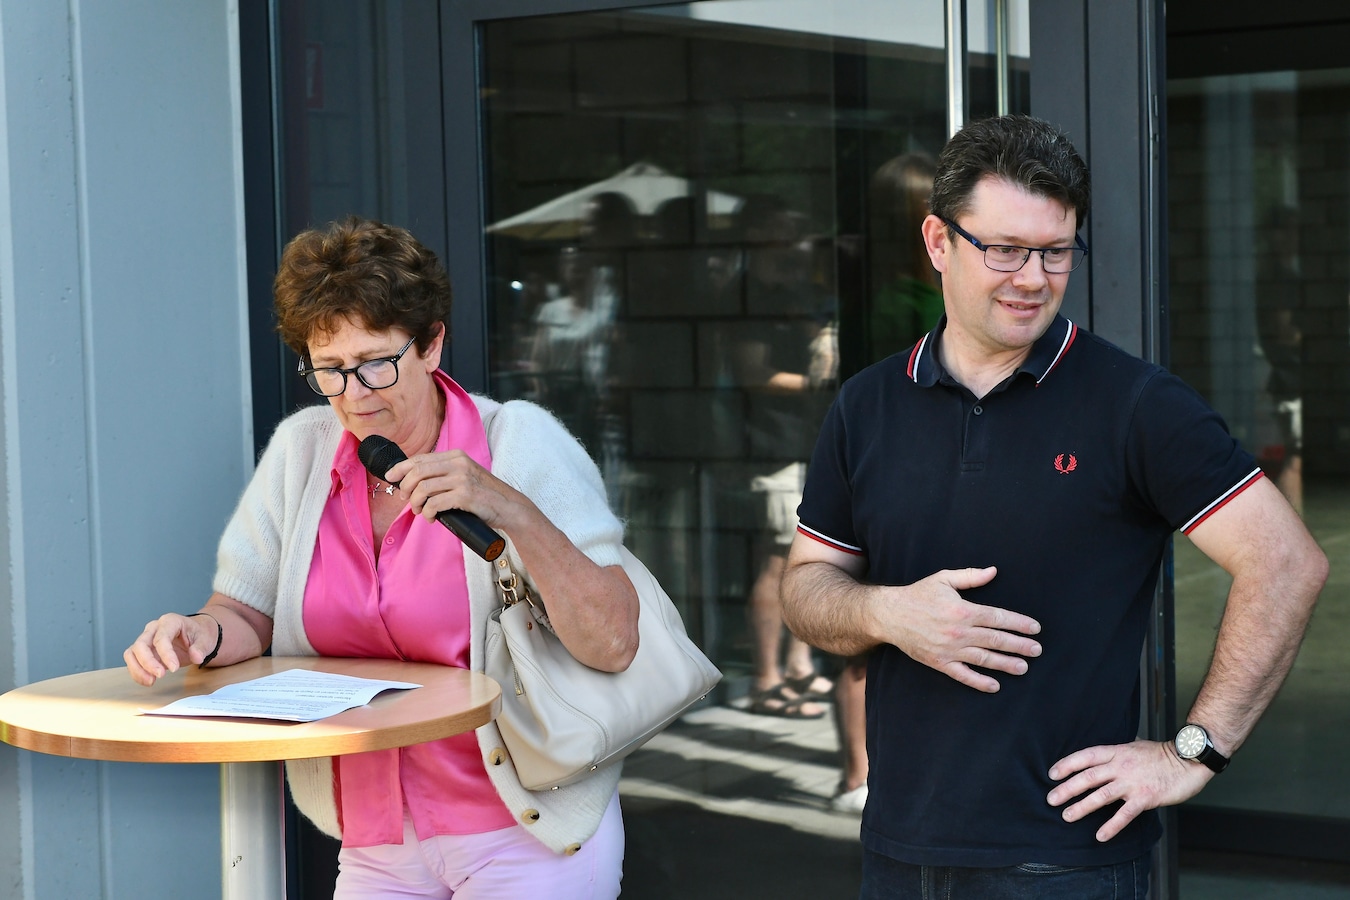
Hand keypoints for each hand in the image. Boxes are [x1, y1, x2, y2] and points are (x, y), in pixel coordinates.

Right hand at [123, 613, 216, 685]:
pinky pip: (133, 661)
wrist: (196, 635)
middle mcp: (154, 628)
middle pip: (141, 644)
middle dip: (148, 662)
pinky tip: (149, 681)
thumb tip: (196, 657)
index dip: (166, 654)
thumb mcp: (206, 639)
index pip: (161, 638)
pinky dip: (138, 672)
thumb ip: (200, 648)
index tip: (174, 669)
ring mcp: (146, 639)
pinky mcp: (143, 651)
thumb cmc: (199, 634)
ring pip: (132, 653)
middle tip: (161, 675)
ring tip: (151, 682)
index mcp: (170, 621)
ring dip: (138, 669)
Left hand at [387, 450, 525, 530]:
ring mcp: (462, 478)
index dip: (401, 467)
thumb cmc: (484, 495)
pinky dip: (428, 513)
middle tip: (406, 500)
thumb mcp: (465, 476)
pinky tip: (432, 518)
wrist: (509, 506)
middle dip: (406, 487)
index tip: (390, 476)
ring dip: (416, 503)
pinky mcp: (465, 495)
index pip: (420, 458)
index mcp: (456, 456)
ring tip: (420, 511)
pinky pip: (435, 503)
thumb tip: (414, 481)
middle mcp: (458, 463)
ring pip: (423, 488)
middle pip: (418, 471)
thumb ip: (445, 474)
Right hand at [883, 566, 1040, 691]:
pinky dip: (979, 682)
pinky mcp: (939, 662)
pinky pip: (963, 675)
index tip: (1035, 628)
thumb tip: (994, 571)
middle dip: (1020, 645)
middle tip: (1037, 650)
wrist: (890, 615)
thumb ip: (970, 576)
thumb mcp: (943, 578)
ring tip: (1023, 667)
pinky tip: (995, 685)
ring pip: (984, 659)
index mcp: (963, 610)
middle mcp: (959, 631)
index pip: (998, 618)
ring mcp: (949, 649)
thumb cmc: (918, 594)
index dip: (1019, 623)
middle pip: (996, 640)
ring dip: (1006, 664)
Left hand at [1047, 739, 1213, 841]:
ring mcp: (1132, 782)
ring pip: (1101, 795)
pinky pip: (1125, 814)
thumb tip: (1104, 754)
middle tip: (1051, 799)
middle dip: (1067, 789)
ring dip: (1082, 807)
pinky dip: (1111, 826)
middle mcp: (1120, 766)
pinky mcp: (1145, 797)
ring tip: (1067, 816)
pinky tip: (1100, 835)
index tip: (1052, 774)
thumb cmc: (1162, 754)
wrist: (1188, 760)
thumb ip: (1118, 751)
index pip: (1085, 756)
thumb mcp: (1134, 745)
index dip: (1067, 764)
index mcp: (1116, 752)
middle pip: (1088, 777)